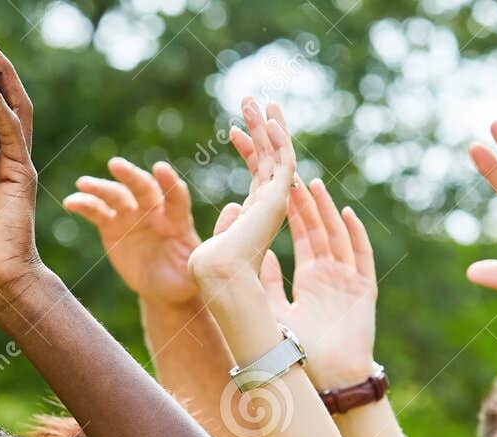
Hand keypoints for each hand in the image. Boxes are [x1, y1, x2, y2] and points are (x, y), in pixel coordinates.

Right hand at [65, 158, 200, 306]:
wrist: (163, 291)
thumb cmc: (186, 281)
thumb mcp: (202, 270)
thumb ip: (213, 245)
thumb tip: (235, 208)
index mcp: (178, 220)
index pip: (175, 196)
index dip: (169, 182)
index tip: (161, 169)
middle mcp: (154, 211)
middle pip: (143, 188)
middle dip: (130, 176)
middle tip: (116, 165)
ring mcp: (131, 215)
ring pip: (116, 196)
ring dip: (100, 187)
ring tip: (84, 183)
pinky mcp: (111, 225)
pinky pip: (96, 212)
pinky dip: (84, 204)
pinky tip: (70, 202)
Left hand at [188, 99, 295, 292]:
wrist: (219, 277)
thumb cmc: (212, 268)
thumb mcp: (217, 241)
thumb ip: (228, 224)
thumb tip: (233, 208)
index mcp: (255, 214)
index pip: (257, 173)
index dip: (248, 148)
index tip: (233, 130)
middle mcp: (269, 206)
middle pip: (269, 157)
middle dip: (260, 128)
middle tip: (250, 101)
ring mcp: (274, 202)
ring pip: (277, 155)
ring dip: (267, 125)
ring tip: (255, 99)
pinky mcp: (276, 200)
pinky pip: (284, 164)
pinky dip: (280, 141)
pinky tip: (271, 120)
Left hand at [231, 127, 377, 389]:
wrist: (331, 382)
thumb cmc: (303, 355)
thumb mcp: (277, 314)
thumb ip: (270, 285)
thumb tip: (257, 257)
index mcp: (310, 281)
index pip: (301, 239)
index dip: (293, 214)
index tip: (281, 190)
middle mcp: (331, 277)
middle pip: (319, 231)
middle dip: (306, 204)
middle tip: (291, 174)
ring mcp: (349, 281)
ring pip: (338, 237)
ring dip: (325, 211)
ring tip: (311, 185)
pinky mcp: (363, 290)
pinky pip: (360, 257)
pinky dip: (353, 235)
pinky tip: (344, 214)